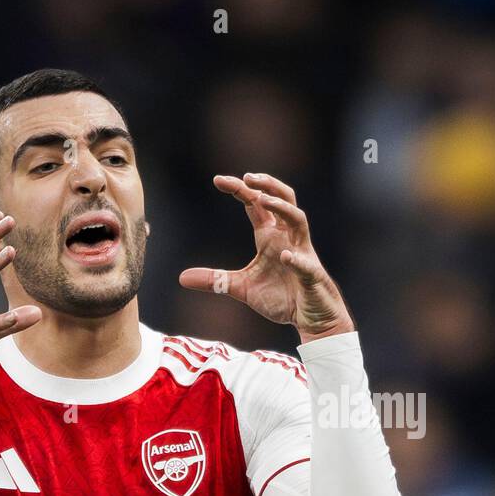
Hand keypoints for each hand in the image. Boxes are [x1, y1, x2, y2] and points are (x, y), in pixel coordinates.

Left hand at [178, 173, 354, 342]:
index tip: (218, 180)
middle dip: (267, 185)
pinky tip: (284, 256)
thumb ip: (215, 280)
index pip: (256, 205)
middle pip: (283, 198)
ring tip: (264, 200)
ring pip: (298, 219)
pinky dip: (295, 259)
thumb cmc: (282, 298)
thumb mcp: (241, 289)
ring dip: (282, 208)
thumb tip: (182, 278)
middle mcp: (288, 237)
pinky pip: (305, 263)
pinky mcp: (312, 275)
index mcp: (270, 236)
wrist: (311, 318)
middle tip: (248, 177)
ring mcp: (302, 253)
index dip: (240, 189)